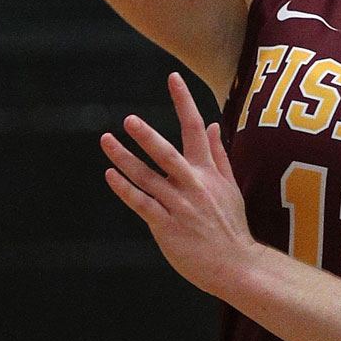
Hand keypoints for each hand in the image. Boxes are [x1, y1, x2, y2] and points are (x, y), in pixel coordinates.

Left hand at [102, 72, 258, 298]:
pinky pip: (141, 204)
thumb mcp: (230, 186)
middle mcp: (192, 185)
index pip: (196, 128)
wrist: (235, 263)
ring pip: (146, 178)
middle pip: (166, 153)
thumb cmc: (231, 224)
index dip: (183, 101)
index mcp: (208, 172)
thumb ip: (218, 154)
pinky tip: (110, 176)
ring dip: (124, 159)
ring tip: (106, 140)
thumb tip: (213, 124)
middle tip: (128, 119)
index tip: (173, 77)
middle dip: (146, 135)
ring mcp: (178, 206)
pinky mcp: (166, 226)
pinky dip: (125, 190)